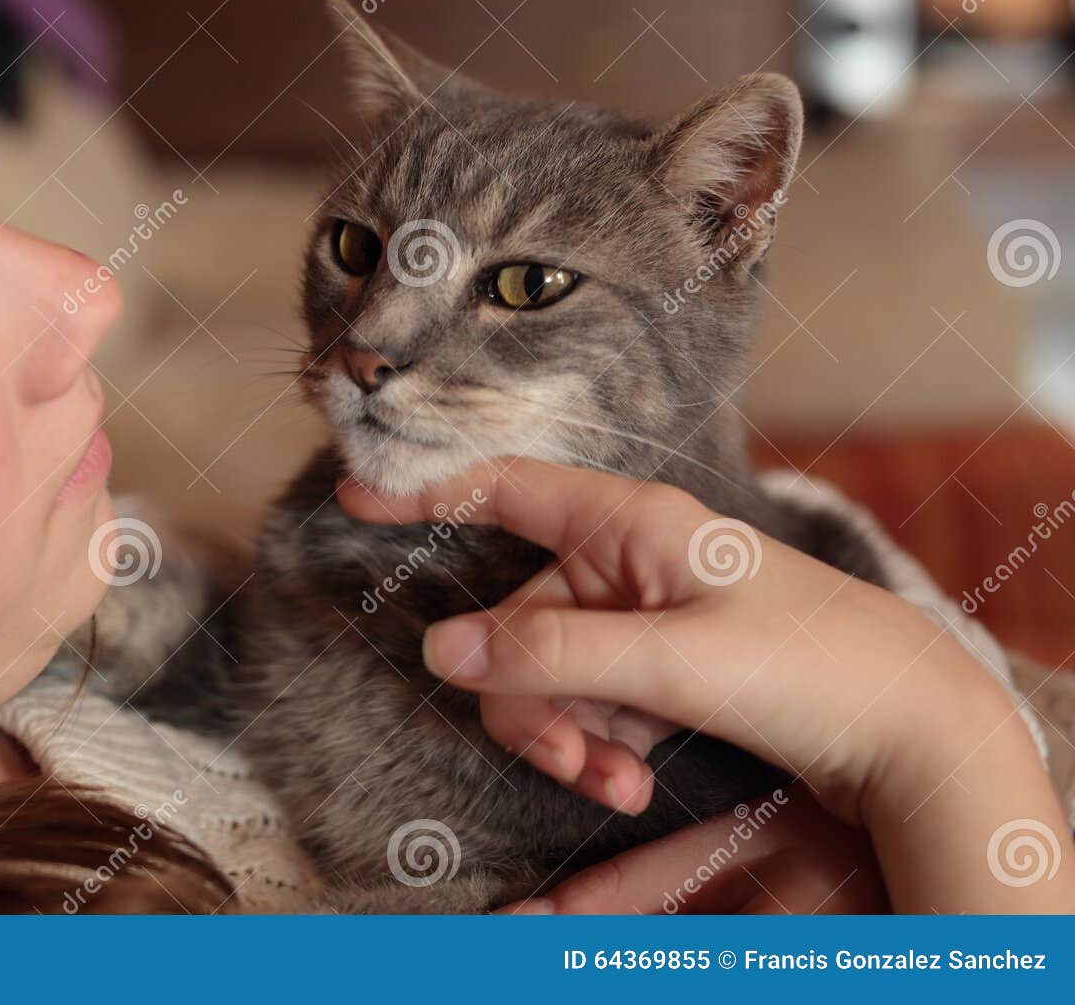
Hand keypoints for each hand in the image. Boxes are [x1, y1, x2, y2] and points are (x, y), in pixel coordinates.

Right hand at [338, 459, 1074, 911]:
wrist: (911, 731)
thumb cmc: (811, 667)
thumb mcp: (675, 662)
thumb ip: (556, 655)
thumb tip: (444, 651)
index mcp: (633, 525)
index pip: (508, 488)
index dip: (430, 490)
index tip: (357, 496)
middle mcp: (629, 561)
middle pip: (517, 620)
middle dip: (526, 698)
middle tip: (567, 758)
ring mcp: (642, 616)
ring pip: (547, 672)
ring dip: (564, 732)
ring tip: (615, 780)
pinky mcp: (659, 667)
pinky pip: (589, 700)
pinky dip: (595, 742)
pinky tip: (630, 776)